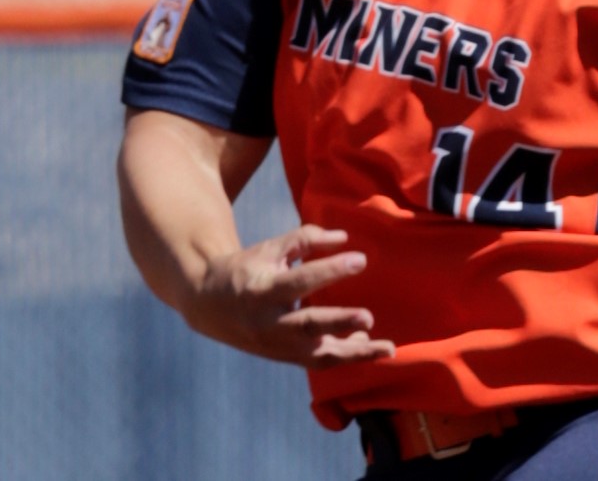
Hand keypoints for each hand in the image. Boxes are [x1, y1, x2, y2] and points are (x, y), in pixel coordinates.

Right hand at [182, 224, 396, 369]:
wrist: (210, 306)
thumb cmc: (246, 270)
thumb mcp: (268, 249)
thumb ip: (304, 240)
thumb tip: (343, 237)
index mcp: (262, 291)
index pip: (301, 281)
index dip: (330, 269)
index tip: (360, 259)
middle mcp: (270, 323)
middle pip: (308, 326)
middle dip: (339, 322)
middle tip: (369, 316)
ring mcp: (279, 346)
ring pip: (320, 355)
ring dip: (355, 353)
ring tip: (387, 348)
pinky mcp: (287, 358)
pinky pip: (321, 361)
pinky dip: (347, 355)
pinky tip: (369, 345)